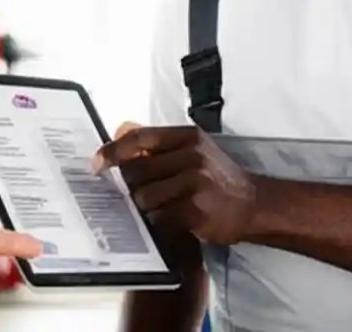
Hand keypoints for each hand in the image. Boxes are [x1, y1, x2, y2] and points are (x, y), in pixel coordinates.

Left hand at [93, 125, 255, 245]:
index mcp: (187, 137)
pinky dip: (158, 221)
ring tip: (162, 208)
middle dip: (131, 185)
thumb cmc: (219, 177)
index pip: (140, 138)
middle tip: (137, 193)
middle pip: (137, 170)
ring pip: (144, 196)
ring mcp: (195, 182)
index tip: (97, 162)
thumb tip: (119, 130)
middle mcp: (191, 155)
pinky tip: (171, 220)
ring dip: (145, 207)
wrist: (254, 204)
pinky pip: (159, 217)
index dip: (113, 150)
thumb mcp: (194, 149)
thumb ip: (158, 143)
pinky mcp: (196, 209)